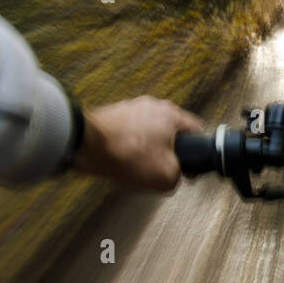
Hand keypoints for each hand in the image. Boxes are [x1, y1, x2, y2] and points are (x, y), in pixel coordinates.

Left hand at [73, 95, 203, 190]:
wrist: (84, 145)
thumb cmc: (128, 155)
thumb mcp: (166, 176)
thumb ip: (179, 177)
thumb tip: (174, 176)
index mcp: (171, 114)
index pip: (197, 130)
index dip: (199, 152)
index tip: (190, 166)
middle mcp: (152, 105)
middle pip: (171, 133)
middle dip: (168, 153)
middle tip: (161, 170)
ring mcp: (130, 108)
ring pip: (148, 134)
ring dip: (146, 151)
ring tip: (136, 169)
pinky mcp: (111, 115)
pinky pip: (128, 135)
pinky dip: (127, 148)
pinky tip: (120, 163)